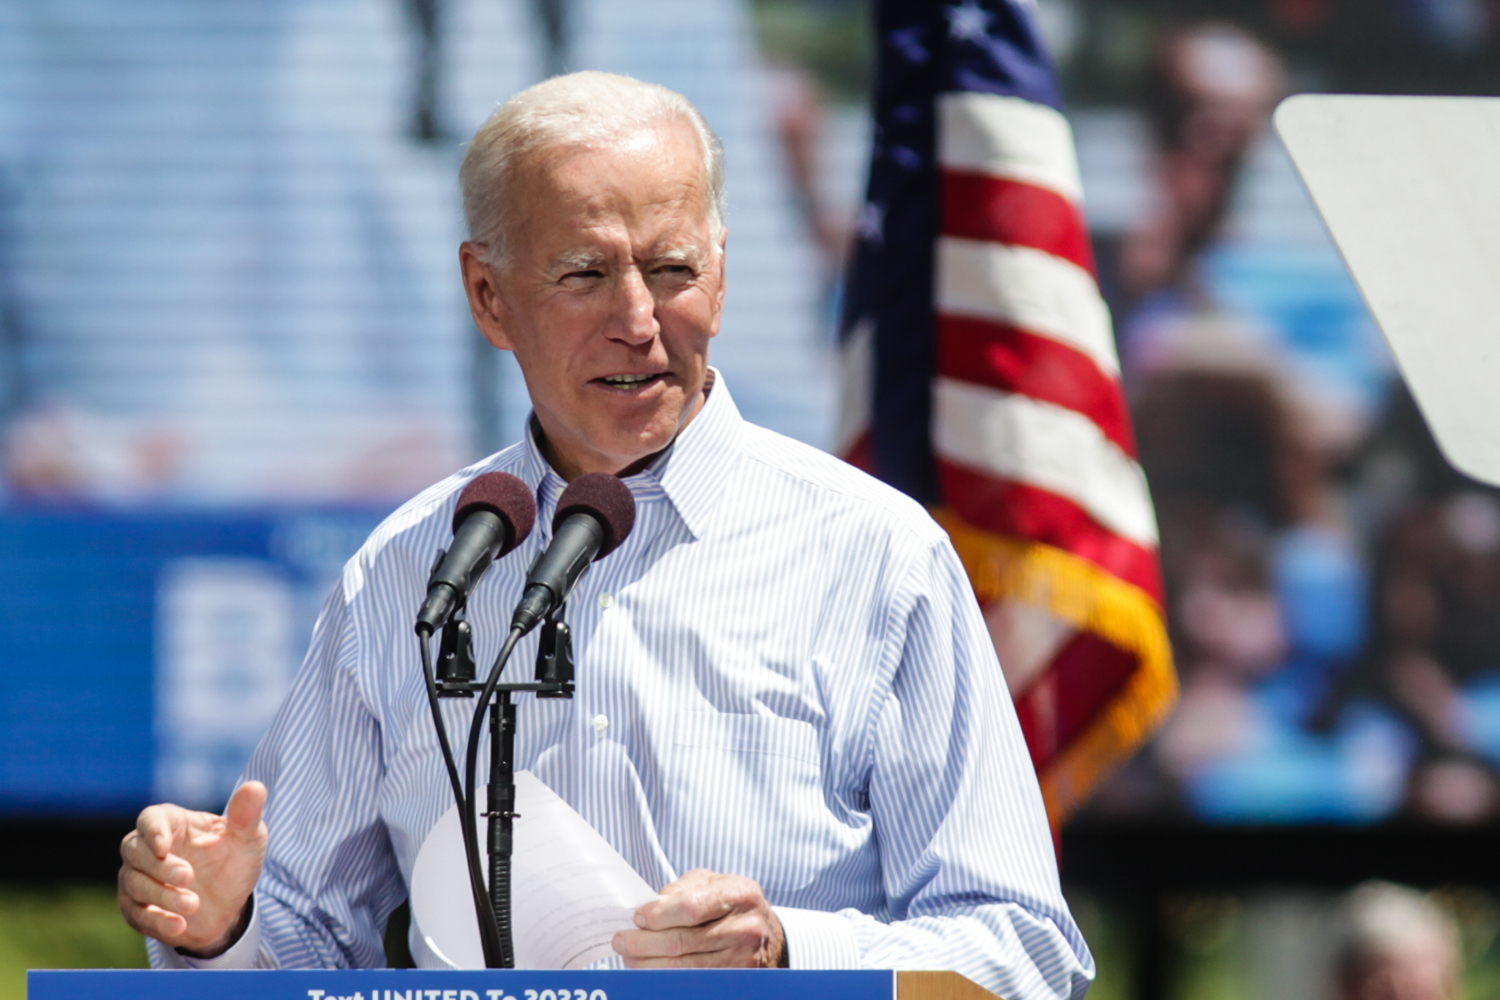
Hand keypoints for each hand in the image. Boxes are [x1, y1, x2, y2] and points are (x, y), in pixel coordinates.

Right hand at [117, 781, 268, 956]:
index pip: (151, 818)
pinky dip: (156, 921)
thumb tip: (255, 787)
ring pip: (134, 884)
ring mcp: (139, 879)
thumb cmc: (235, 862)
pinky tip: (179, 926)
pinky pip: (136, 915)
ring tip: (193, 905)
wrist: (230, 906)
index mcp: (174, 824)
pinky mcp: (138, 909)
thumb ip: (247, 815)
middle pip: (134, 850)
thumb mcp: (248, 839)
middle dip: (160, 865)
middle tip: (189, 877)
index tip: (164, 845)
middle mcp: (148, 849)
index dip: (153, 830)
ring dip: (162, 895)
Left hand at [613, 869, 785, 967]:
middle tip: (621, 940)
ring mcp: (742, 959)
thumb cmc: (733, 904)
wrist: (769, 935)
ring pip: (682, 967)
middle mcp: (745, 928)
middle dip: (643, 942)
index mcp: (740, 894)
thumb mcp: (715, 882)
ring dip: (648, 963)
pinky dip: (665, 977)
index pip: (690, 907)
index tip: (637, 917)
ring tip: (629, 956)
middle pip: (682, 941)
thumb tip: (651, 907)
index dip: (658, 914)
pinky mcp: (735, 981)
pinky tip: (650, 969)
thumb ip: (684, 888)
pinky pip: (691, 982)